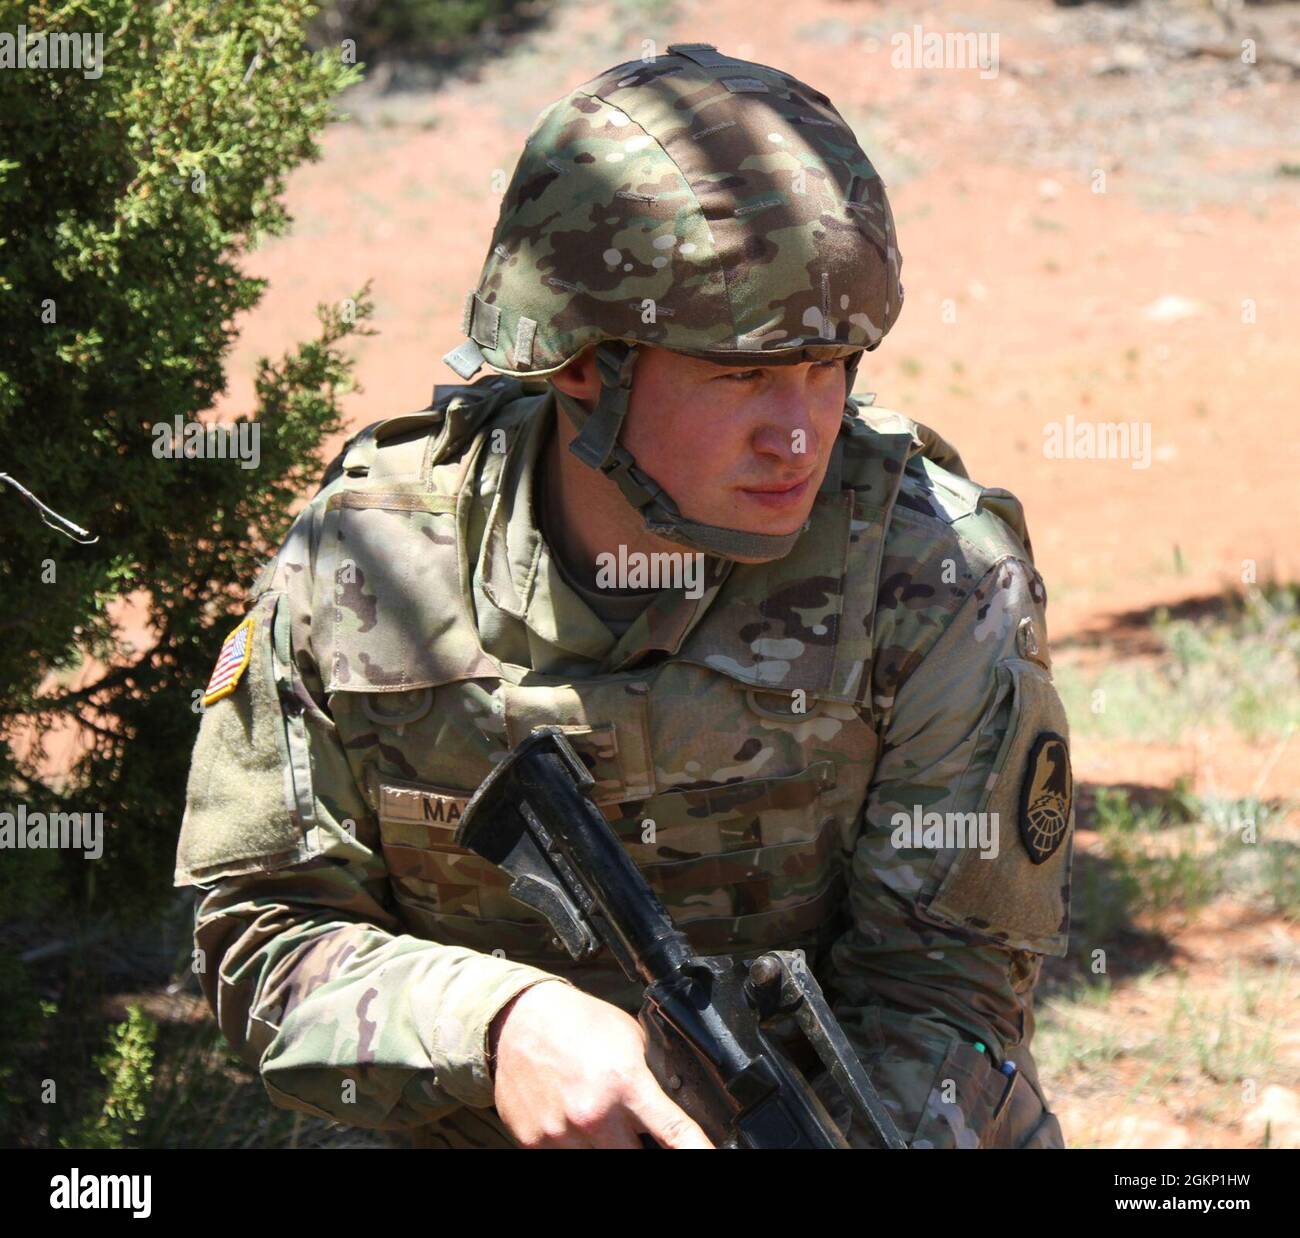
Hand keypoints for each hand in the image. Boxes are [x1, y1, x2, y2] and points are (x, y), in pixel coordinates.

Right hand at [489, 980, 714, 1148]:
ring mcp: (562, 1135)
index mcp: (626, 1084)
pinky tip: (572, 1119)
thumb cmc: (577, 1023)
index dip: (698, 1152)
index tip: (710, 1158)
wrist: (520, 1020)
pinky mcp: (535, 1144)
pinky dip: (576, 1145)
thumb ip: (651, 1076)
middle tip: (634, 1126)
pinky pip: (566, 1159)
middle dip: (643, 1147)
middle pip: (636, 1159)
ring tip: (599, 1116)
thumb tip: (674, 1102)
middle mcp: (595, 1115)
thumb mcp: (630, 1039)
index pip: (675, 1134)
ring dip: (606, 1145)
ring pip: (600, 1163)